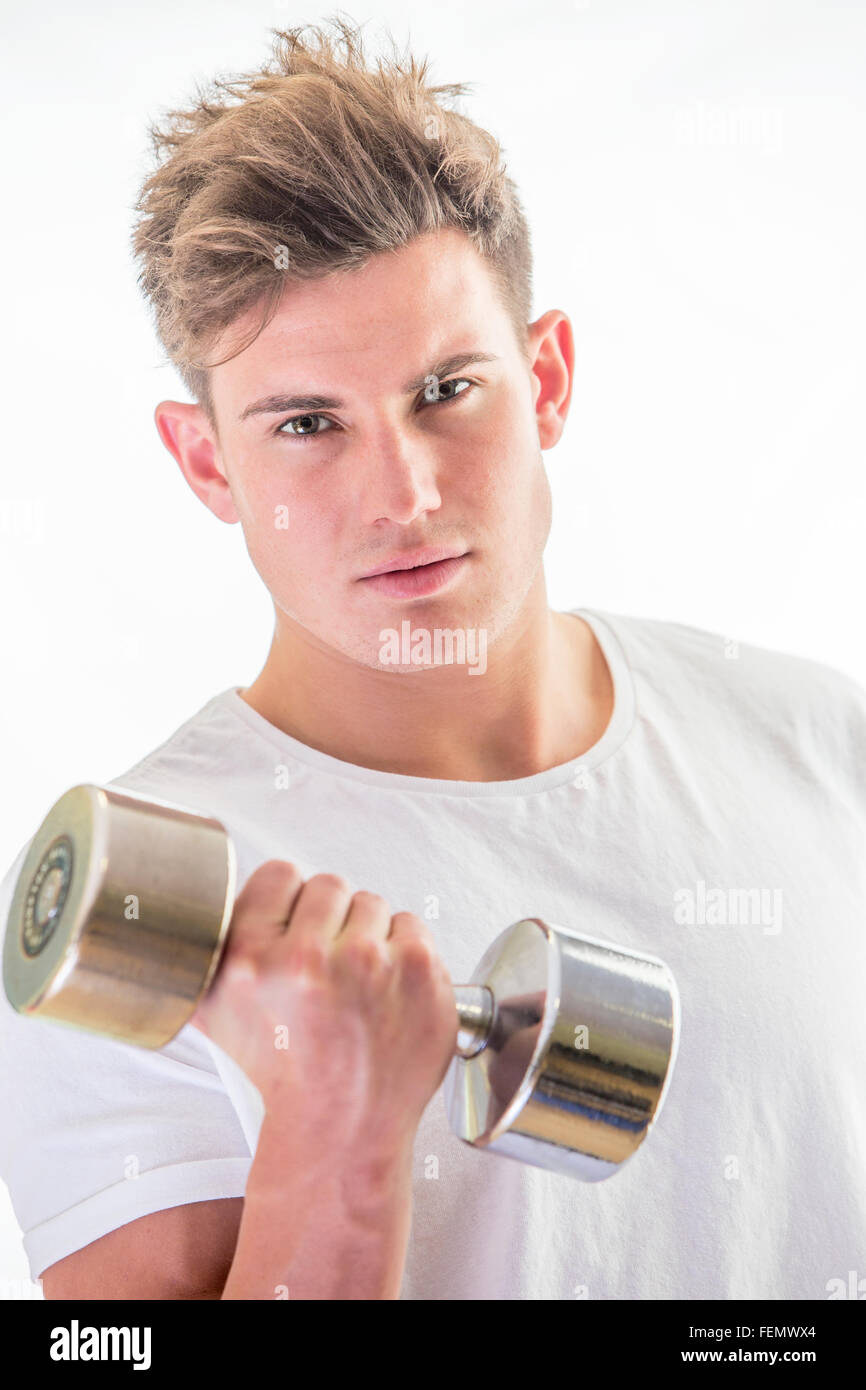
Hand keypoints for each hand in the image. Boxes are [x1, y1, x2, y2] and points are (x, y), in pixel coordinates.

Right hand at [190, 861, 457, 1161]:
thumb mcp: (214, 1012)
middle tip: (327, 971)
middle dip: (331, 923)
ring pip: (373, 904)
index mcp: (250, 958)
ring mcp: (369, 963)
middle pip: (330, 886)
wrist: (341, 1127)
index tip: (294, 933)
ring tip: (356, 987)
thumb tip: (192, 903)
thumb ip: (202, 951)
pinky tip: (387, 994)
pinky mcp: (418, 971)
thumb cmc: (284, 1072)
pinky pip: (412, 925)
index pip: (280, 874)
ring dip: (368, 937)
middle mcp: (307, 958)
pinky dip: (404, 954)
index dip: (289, 904)